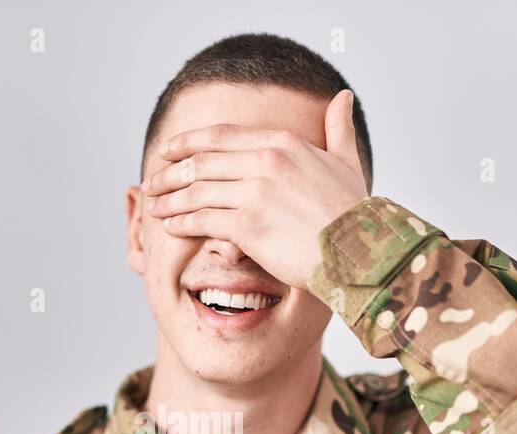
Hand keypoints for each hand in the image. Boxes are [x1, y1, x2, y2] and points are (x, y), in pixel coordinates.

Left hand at [141, 89, 368, 289]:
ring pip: (197, 190)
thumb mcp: (347, 161)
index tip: (168, 151)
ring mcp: (256, 193)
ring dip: (169, 199)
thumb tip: (343, 98)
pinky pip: (203, 219)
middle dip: (170, 172)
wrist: (362, 251)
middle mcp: (266, 161)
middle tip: (153, 182)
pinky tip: (171, 226)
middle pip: (201, 161)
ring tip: (154, 206)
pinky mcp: (249, 226)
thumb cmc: (355, 213)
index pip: (220, 135)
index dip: (187, 143)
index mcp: (283, 142)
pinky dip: (182, 222)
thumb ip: (338, 129)